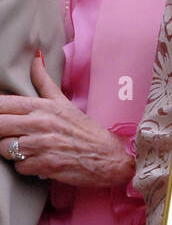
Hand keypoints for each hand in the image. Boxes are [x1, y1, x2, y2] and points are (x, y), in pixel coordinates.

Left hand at [0, 53, 132, 188]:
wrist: (107, 155)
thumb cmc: (83, 129)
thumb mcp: (63, 102)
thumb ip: (43, 81)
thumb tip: (35, 57)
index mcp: (42, 106)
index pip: (2, 104)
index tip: (2, 116)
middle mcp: (40, 123)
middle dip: (0, 132)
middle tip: (10, 133)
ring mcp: (42, 145)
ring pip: (4, 148)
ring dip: (11, 151)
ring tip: (26, 149)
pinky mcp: (45, 165)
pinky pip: (19, 167)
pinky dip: (25, 167)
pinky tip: (36, 161)